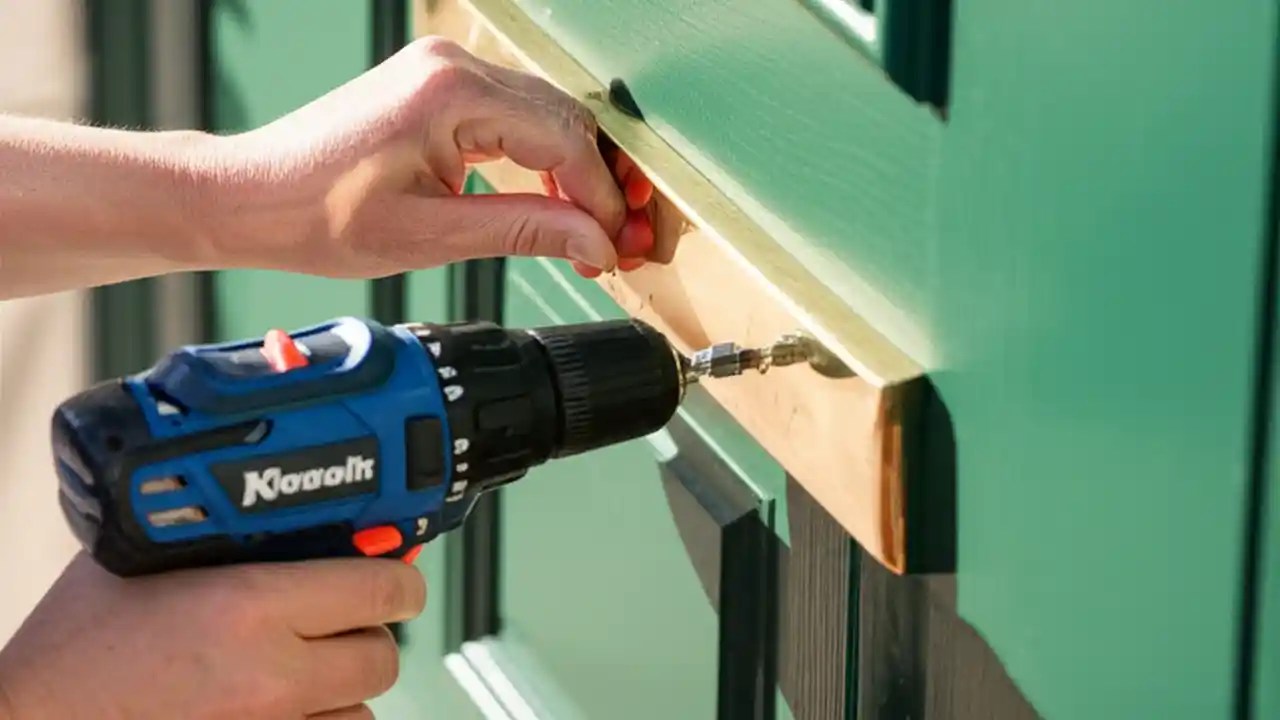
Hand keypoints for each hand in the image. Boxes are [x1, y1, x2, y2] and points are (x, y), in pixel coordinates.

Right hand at [0, 552, 424, 719]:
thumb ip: (222, 531)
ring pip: (363, 708)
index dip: (399, 573)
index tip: (394, 566)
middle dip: (368, 630)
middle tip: (340, 616)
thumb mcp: (144, 558)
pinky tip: (286, 703)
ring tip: (302, 663)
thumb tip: (292, 507)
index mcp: (248, 605)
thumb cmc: (76, 645)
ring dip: (344, 683)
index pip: (382, 587)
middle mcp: (270, 674)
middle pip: (382, 652)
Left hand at [204, 36, 627, 276]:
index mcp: (451, 93)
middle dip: (596, 184)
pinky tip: (546, 200)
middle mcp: (452, 66)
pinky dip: (538, 157)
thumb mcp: (432, 235)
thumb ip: (524, 232)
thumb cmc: (316, 214)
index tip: (615, 246)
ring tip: (584, 231)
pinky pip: (512, 114)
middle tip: (612, 243)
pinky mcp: (435, 85)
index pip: (563, 141)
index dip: (599, 199)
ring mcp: (443, 70)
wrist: (251, 196)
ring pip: (544, 114)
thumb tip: (593, 242)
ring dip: (571, 171)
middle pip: (565, 120)